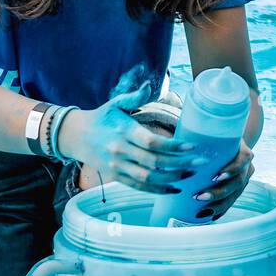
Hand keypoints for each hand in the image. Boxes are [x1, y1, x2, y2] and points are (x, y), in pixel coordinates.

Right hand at [55, 87, 204, 193]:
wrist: (75, 136)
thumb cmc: (101, 118)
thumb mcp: (115, 103)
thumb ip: (133, 96)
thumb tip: (148, 85)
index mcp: (124, 131)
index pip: (152, 142)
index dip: (173, 146)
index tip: (191, 146)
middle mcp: (121, 151)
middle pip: (154, 162)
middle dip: (180, 164)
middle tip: (200, 162)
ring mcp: (117, 166)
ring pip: (148, 178)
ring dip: (172, 178)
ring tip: (191, 175)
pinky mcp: (115, 176)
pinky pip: (139, 187)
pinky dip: (158, 190)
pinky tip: (174, 188)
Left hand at [190, 139, 253, 219]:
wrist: (233, 143)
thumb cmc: (218, 138)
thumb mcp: (213, 135)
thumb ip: (198, 138)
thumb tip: (174, 144)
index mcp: (242, 151)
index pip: (242, 160)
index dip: (231, 170)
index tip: (214, 177)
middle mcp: (246, 166)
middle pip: (237, 182)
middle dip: (218, 192)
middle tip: (198, 197)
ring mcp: (244, 179)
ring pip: (234, 195)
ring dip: (218, 205)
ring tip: (201, 211)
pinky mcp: (239, 188)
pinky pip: (232, 201)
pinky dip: (222, 209)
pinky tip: (211, 216)